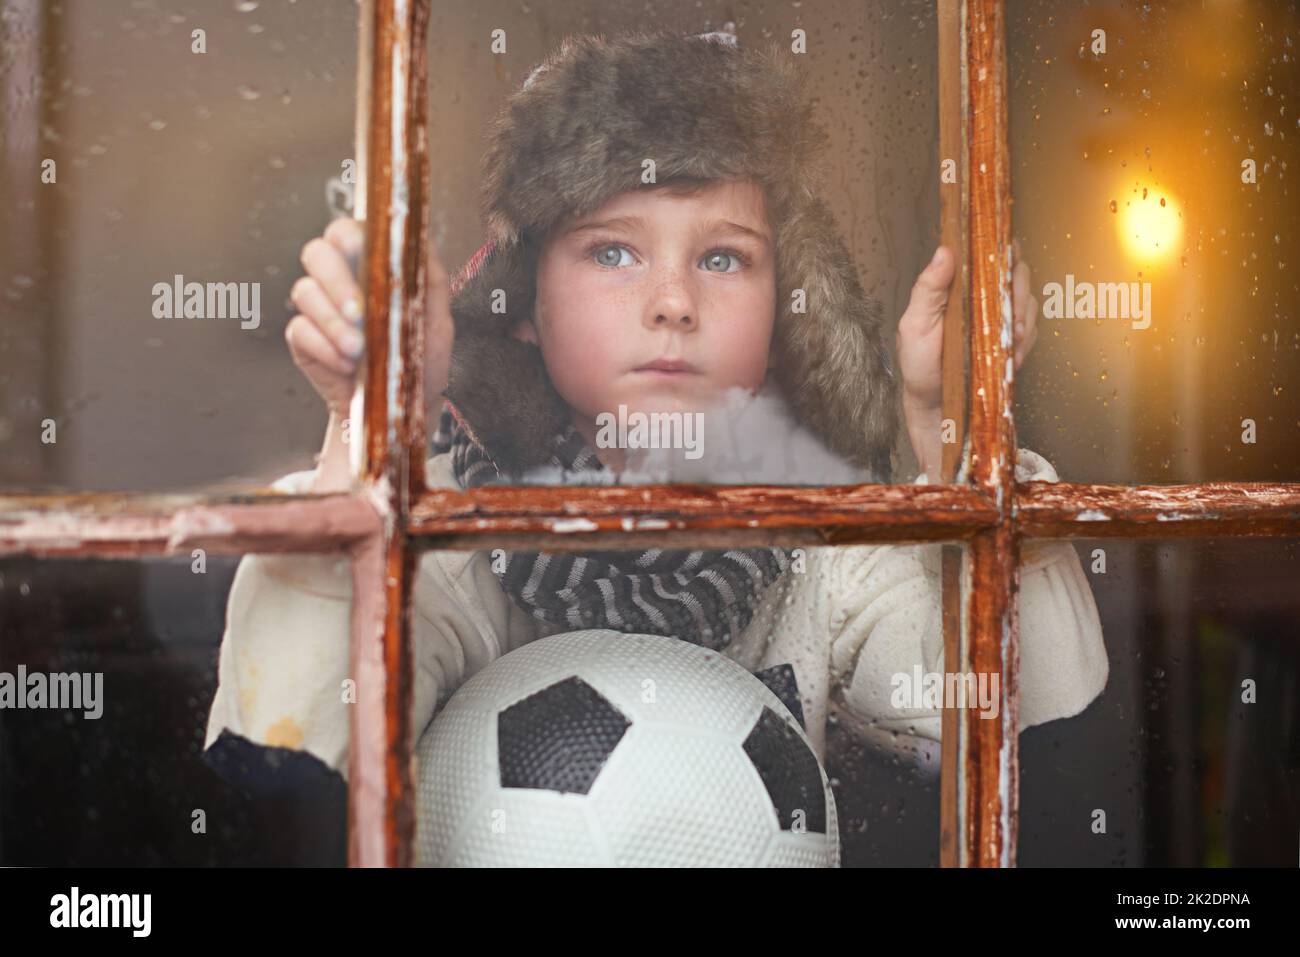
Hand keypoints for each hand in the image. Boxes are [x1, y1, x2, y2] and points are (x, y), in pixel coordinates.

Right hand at [286, 218, 453, 416]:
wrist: (399, 407)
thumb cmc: (419, 359)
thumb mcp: (437, 320)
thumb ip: (431, 280)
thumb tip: (422, 243)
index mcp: (368, 266)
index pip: (346, 232)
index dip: (347, 234)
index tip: (356, 247)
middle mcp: (338, 280)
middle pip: (316, 253)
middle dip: (336, 280)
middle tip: (358, 313)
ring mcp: (317, 308)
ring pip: (304, 292)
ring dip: (332, 321)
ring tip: (358, 350)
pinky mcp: (303, 338)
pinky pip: (300, 330)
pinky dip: (324, 348)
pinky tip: (346, 365)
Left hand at [894, 240, 1039, 412]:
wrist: (934, 403)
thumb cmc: (919, 363)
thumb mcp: (914, 324)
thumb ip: (928, 288)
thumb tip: (944, 251)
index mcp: (958, 284)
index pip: (987, 254)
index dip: (1002, 251)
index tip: (1006, 262)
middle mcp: (982, 296)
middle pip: (1016, 273)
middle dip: (1018, 292)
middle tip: (1011, 317)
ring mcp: (998, 317)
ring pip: (1029, 300)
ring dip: (1024, 319)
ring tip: (1010, 340)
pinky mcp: (1010, 339)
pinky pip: (1032, 330)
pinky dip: (1026, 341)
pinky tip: (1012, 354)